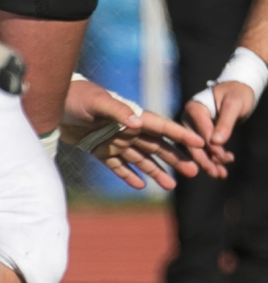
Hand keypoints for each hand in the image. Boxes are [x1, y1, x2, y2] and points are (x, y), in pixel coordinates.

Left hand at [60, 79, 211, 188]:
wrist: (51, 103)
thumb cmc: (75, 96)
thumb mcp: (96, 101)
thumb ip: (118, 111)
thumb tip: (138, 123)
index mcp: (132, 117)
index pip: (162, 127)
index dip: (181, 135)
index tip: (201, 143)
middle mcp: (128, 131)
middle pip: (157, 147)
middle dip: (176, 159)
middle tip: (194, 171)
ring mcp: (115, 142)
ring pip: (141, 160)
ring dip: (157, 172)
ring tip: (172, 185)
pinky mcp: (100, 150)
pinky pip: (118, 166)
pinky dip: (129, 176)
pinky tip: (141, 186)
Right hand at [184, 79, 257, 170]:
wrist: (239, 92)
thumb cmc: (237, 94)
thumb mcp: (234, 104)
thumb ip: (225, 122)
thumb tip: (216, 142)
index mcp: (194, 108)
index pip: (200, 130)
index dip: (210, 145)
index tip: (221, 156)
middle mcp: (189, 119)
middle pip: (194, 144)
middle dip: (206, 160)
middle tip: (217, 173)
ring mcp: (193, 129)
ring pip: (199, 151)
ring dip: (210, 164)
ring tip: (222, 175)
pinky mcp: (201, 136)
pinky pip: (205, 151)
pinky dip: (214, 161)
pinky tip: (222, 171)